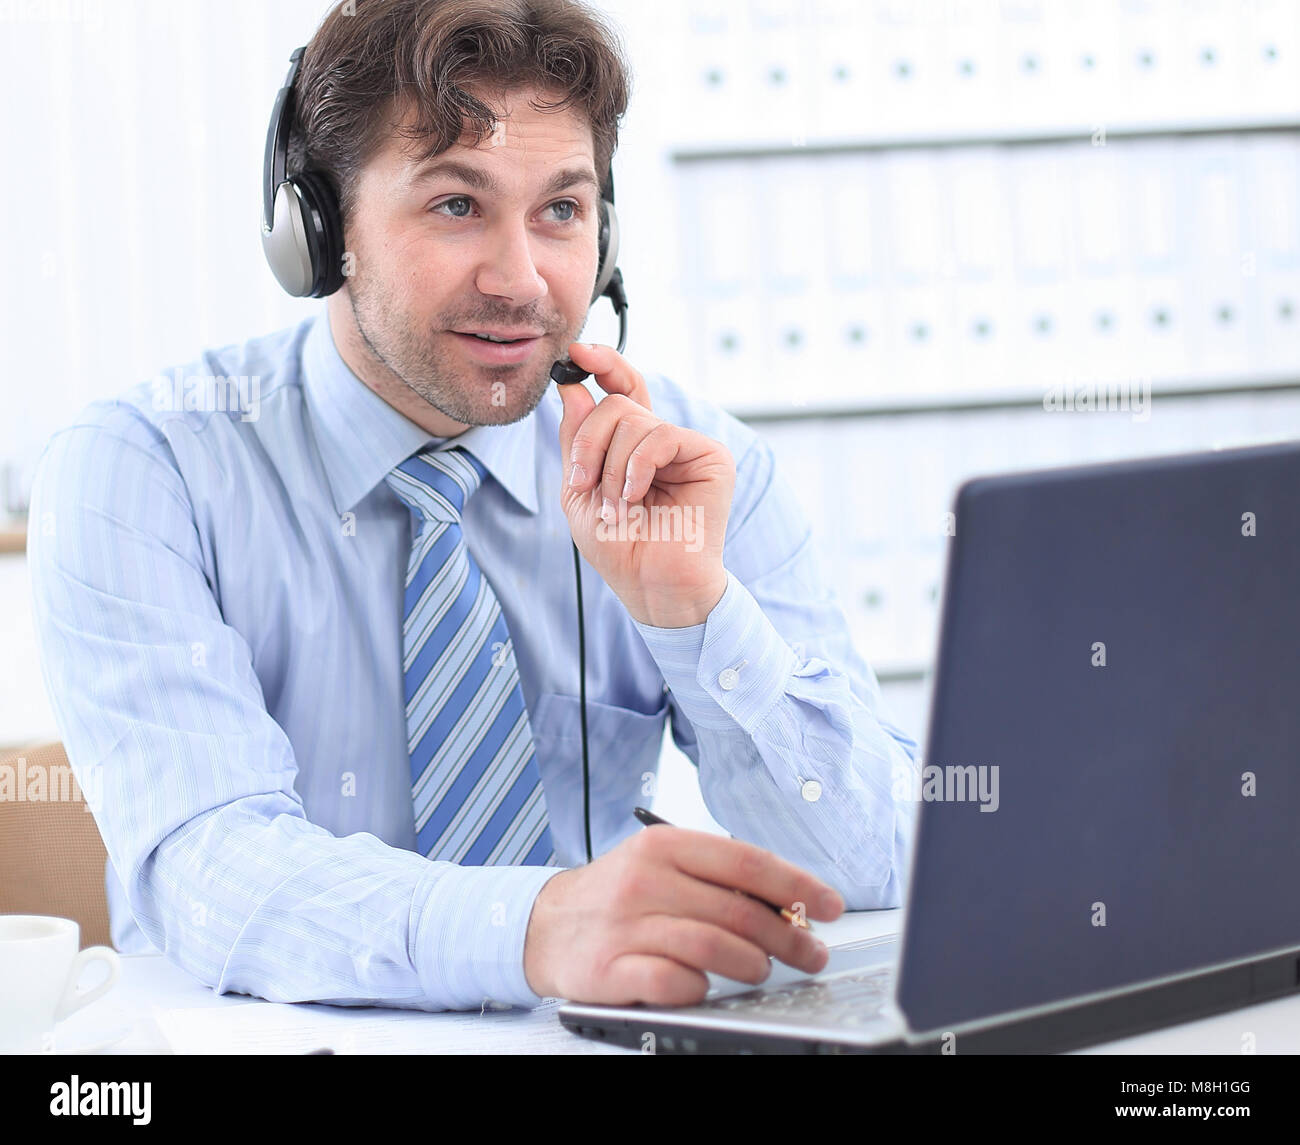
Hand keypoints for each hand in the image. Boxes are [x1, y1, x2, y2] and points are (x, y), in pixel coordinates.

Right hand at [522, 825, 844, 1005]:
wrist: (546, 924)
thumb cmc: (620, 895)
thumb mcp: (664, 866)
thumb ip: (717, 878)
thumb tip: (791, 900)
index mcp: (665, 844)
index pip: (746, 861)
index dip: (797, 884)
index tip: (830, 905)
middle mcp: (645, 878)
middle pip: (737, 909)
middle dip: (788, 936)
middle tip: (812, 953)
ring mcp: (625, 924)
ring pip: (712, 946)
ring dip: (751, 963)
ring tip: (762, 970)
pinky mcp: (608, 968)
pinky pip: (672, 982)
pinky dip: (700, 987)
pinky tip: (706, 985)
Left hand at [557, 342, 735, 627]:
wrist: (650, 584)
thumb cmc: (619, 547)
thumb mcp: (579, 490)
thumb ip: (576, 439)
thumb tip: (574, 388)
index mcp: (633, 444)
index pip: (620, 389)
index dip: (602, 365)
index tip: (576, 353)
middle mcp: (662, 440)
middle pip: (614, 405)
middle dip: (588, 446)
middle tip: (584, 486)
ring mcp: (687, 446)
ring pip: (632, 420)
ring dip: (610, 469)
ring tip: (617, 508)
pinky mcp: (710, 457)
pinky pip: (660, 436)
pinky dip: (637, 467)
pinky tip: (637, 496)